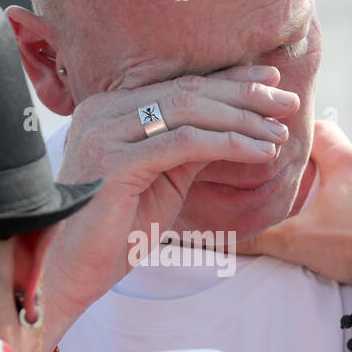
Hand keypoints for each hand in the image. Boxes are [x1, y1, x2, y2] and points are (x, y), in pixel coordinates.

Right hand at [40, 65, 298, 344]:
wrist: (65, 273)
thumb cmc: (111, 235)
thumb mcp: (158, 182)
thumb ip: (186, 150)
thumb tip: (233, 128)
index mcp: (108, 111)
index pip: (178, 84)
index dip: (229, 79)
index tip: (269, 79)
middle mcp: (103, 113)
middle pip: (187, 90)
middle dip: (244, 93)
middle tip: (287, 99)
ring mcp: (106, 134)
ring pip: (189, 110)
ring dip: (242, 118)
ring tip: (278, 130)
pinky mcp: (115, 162)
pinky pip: (184, 143)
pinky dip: (228, 144)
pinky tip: (258, 151)